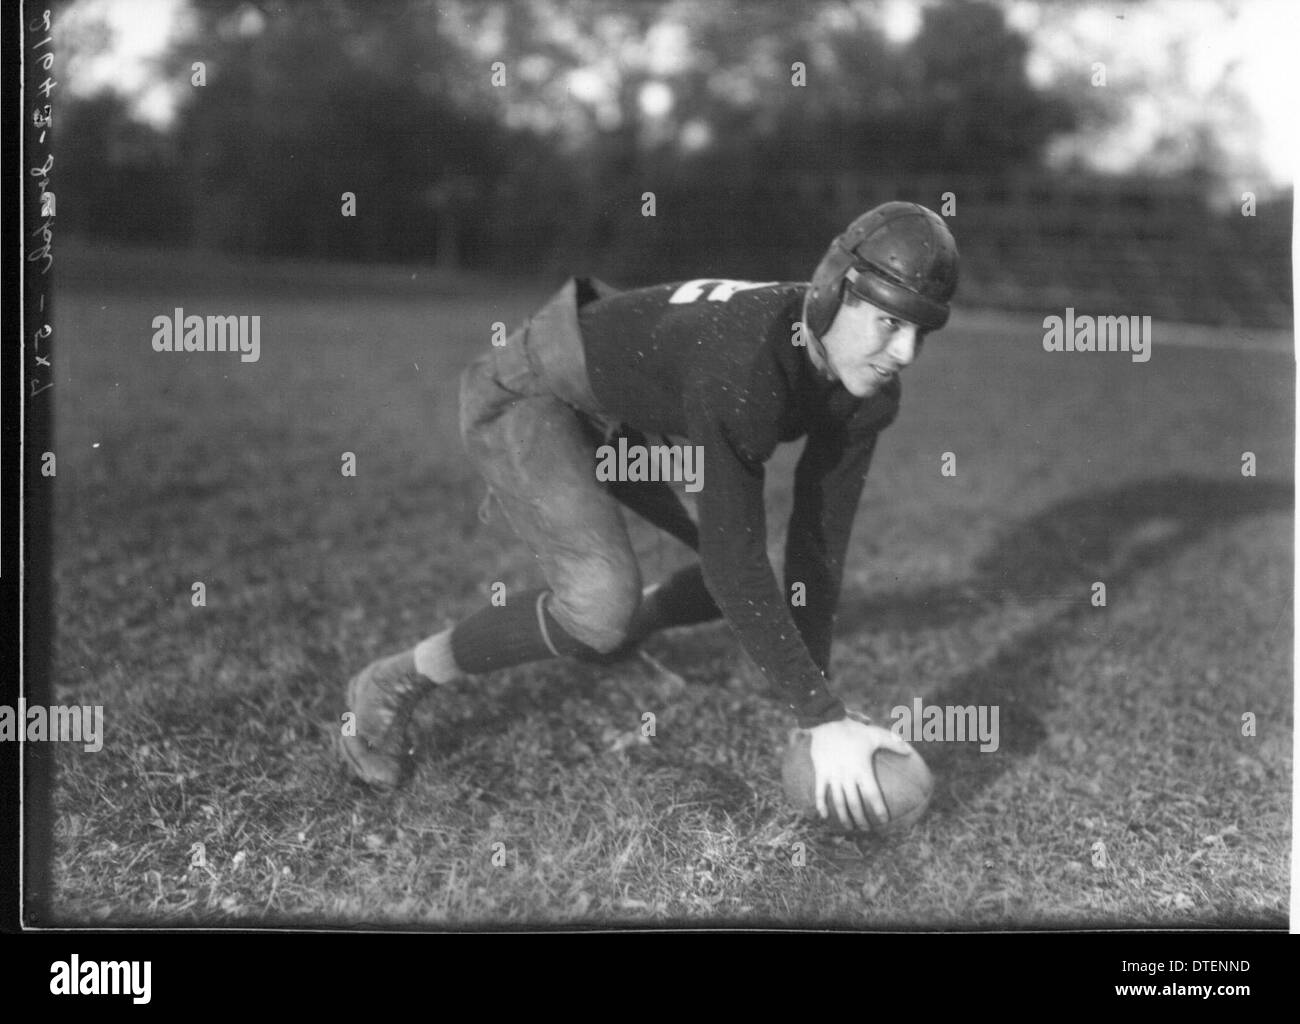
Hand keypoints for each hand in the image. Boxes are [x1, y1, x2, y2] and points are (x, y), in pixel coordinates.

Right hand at [806, 713, 914, 829]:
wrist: (827, 721)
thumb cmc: (853, 729)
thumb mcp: (875, 734)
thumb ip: (893, 743)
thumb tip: (910, 751)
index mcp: (862, 769)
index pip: (872, 794)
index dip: (878, 809)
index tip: (884, 820)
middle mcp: (847, 776)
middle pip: (855, 803)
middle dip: (861, 819)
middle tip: (867, 829)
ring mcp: (832, 776)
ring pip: (838, 802)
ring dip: (844, 816)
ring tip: (849, 827)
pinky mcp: (821, 773)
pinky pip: (820, 792)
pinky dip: (821, 805)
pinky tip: (823, 816)